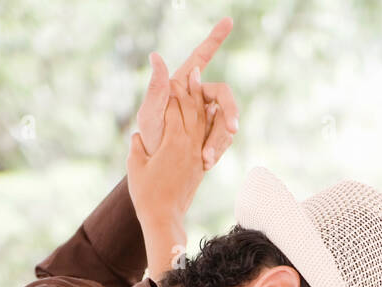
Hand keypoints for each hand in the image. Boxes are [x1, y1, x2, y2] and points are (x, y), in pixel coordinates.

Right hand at [128, 69, 206, 233]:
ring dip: (202, 102)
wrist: (164, 219)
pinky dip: (208, 123)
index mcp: (173, 142)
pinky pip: (207, 138)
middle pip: (193, 110)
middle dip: (190, 89)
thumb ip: (138, 146)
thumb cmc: (146, 194)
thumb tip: (138, 135)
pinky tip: (209, 114)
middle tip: (190, 71)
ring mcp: (197, 156)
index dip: (170, 90)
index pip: (174, 107)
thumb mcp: (135, 165)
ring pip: (203, 122)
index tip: (167, 75)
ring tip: (201, 86)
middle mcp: (189, 146)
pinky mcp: (200, 166)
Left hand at [137, 19, 238, 171]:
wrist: (159, 170)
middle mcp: (198, 97)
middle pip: (224, 95)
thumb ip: (156, 88)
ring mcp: (208, 115)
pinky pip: (225, 137)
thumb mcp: (149, 115)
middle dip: (231, 112)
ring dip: (220, 139)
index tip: (229, 21)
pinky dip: (219, 149)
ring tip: (206, 159)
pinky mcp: (214, 133)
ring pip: (226, 120)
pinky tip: (207, 161)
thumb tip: (155, 56)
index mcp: (183, 86)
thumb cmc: (150, 139)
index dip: (214, 39)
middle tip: (233, 129)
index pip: (201, 57)